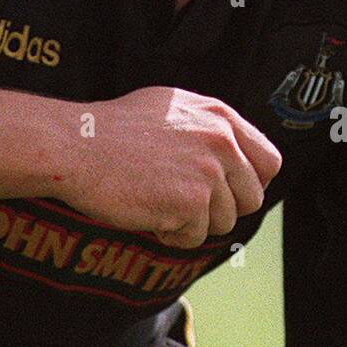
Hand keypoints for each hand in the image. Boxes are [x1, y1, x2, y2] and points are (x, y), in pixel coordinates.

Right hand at [57, 86, 281, 249]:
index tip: (228, 191)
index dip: (251, 182)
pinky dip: (171, 234)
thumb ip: (209, 128)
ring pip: (223, 222)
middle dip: (222, 208)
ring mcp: (207, 172)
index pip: (269, 161)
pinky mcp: (190, 203)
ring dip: (193, 223)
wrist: (78, 145)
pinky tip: (147, 211)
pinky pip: (194, 237)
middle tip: (186, 204)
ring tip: (158, 201)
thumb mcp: (171, 109)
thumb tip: (237, 156)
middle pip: (251, 198)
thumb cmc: (115, 129)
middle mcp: (221, 141)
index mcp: (219, 116)